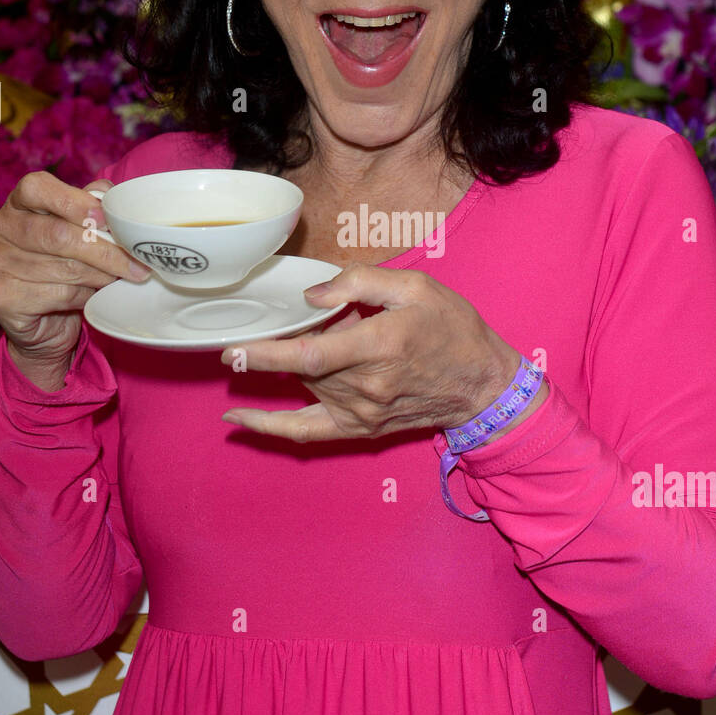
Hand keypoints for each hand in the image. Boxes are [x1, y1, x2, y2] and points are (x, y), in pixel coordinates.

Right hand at [0, 171, 150, 388]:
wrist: (44, 322)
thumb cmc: (64, 266)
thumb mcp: (78, 229)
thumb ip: (92, 207)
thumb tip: (113, 198)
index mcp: (17, 204)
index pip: (37, 188)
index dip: (75, 202)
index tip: (105, 219)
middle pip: (57, 234)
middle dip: (104, 251)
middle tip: (137, 264)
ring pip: (63, 267)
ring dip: (100, 276)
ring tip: (119, 279)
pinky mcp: (1, 298)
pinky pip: (58, 294)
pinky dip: (85, 296)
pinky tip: (93, 297)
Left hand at [218, 263, 529, 442]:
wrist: (482, 384)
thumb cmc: (452, 328)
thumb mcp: (415, 286)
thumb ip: (359, 282)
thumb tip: (312, 296)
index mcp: (378, 346)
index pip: (310, 354)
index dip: (267, 353)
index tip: (233, 347)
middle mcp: (366, 386)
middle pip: (305, 364)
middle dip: (300, 336)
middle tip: (326, 316)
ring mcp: (361, 413)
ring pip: (306, 384)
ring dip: (301, 362)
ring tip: (333, 340)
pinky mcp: (359, 429)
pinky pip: (305, 432)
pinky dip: (267, 426)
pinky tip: (236, 417)